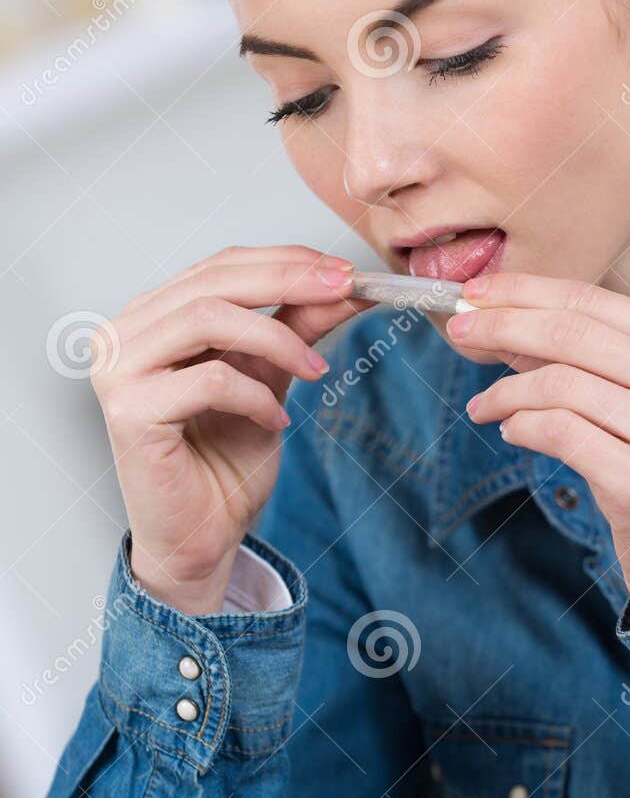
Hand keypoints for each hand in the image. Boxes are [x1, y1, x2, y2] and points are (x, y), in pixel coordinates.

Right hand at [91, 244, 374, 614]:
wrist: (200, 536)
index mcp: (150, 317)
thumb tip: (343, 285)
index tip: (343, 271)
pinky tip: (277, 418)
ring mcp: (117, 370)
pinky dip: (255, 395)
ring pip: (207, 319)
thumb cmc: (222, 461)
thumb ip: (295, 329)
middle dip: (288, 280)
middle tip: (344, 289)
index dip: (284, 260)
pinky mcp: (129, 411)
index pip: (219, 266)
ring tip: (317, 370)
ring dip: (276, 339)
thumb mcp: (270, 379)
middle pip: (212, 282)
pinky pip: (208, 380)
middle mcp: (122, 334)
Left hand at [451, 271, 629, 617]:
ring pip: (559, 384)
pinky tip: (510, 432)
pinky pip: (558, 433)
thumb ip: (576, 356)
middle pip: (571, 334)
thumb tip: (498, 318)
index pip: (591, 300)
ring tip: (483, 407)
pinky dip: (520, 427)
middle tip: (459, 332)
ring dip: (505, 393)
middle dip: (502, 326)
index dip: (524, 291)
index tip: (475, 295)